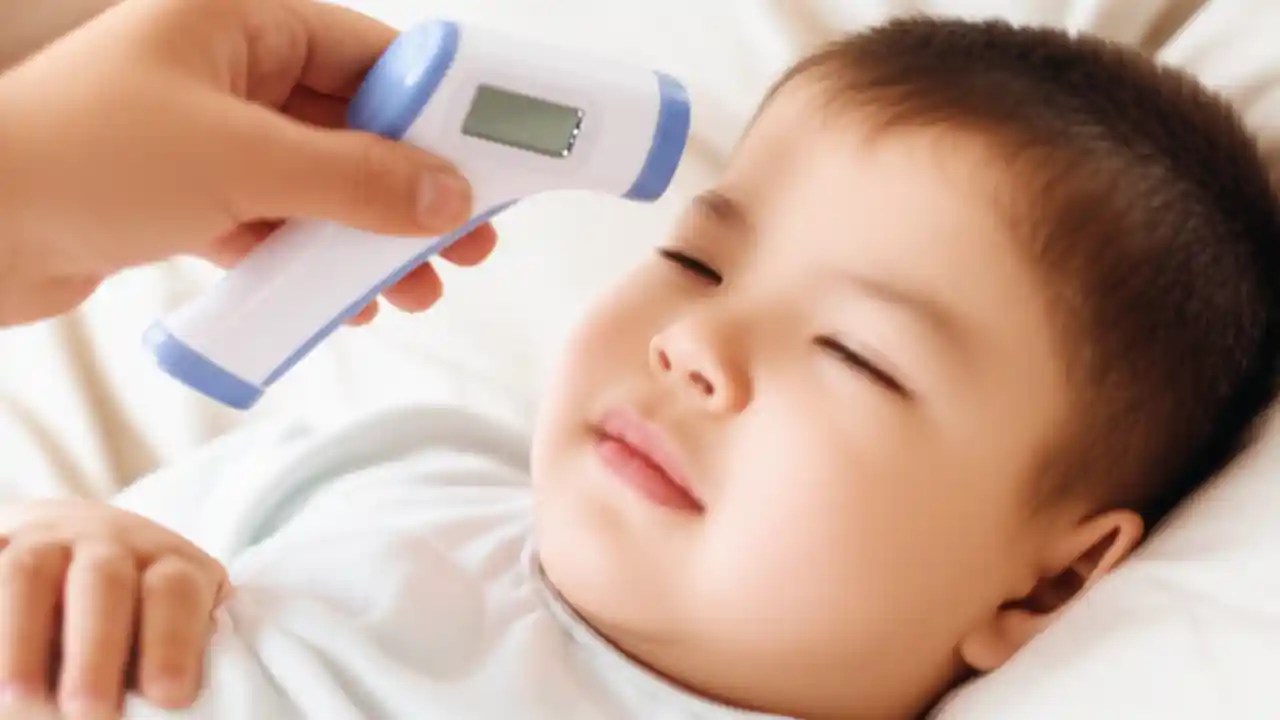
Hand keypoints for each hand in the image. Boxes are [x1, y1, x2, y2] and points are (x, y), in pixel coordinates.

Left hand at [0, 0, 496, 325]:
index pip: (366, 53)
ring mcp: (207, 136)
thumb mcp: (239, 160)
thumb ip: (353, 178)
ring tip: (416, 288)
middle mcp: (226, 70)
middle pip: (352, 125)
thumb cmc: (78, 160)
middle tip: (468, 237)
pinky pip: (275, 224)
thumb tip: (447, 195)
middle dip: (410, 189)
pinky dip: (312, 262)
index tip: (489, 155)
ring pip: (317, 184)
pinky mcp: (187, 197)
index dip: (435, 106)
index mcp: (237, 21)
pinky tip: (346, 304)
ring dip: (367, 237)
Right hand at [0, 499, 228, 718]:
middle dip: (96, 649)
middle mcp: (110, 543)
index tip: (169, 696)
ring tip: (19, 700)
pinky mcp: (2, 547)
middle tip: (90, 710)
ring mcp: (47, 540)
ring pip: (27, 573)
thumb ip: (162, 660)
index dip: (171, 642)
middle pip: (104, 580)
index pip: (174, 590)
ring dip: (20, 641)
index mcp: (167, 562)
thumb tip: (155, 701)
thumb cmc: (137, 607)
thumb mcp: (166, 627)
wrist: (79, 538)